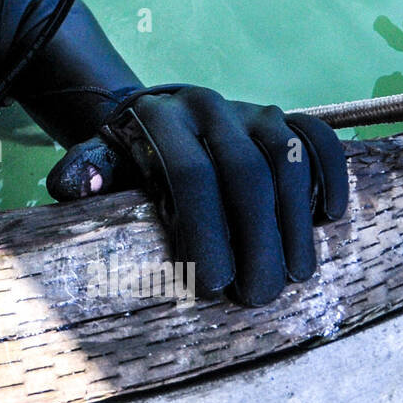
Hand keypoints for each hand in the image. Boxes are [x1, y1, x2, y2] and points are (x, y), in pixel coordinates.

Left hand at [47, 85, 347, 305]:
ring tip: (294, 275)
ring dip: (294, 221)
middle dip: (257, 239)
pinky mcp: (282, 116)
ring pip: (286, 157)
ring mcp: (250, 108)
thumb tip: (72, 187)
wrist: (152, 115)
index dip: (204, 230)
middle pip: (245, 171)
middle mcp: (208, 106)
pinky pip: (319, 136)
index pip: (189, 173)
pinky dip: (330, 173)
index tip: (212, 285)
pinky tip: (328, 217)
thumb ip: (84, 173)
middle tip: (259, 296)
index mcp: (158, 118)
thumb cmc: (125, 159)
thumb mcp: (97, 164)